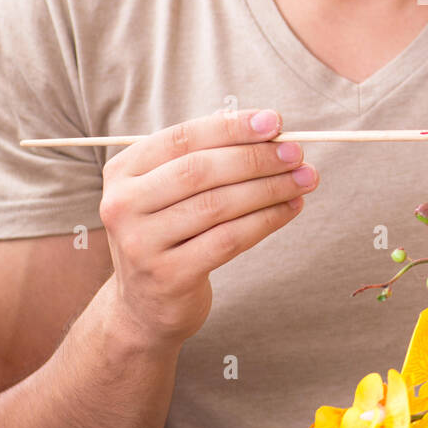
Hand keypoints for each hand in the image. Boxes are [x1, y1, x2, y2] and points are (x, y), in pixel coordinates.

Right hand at [98, 109, 317, 347]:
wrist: (146, 305)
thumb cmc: (170, 233)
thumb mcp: (171, 191)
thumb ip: (207, 157)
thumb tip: (266, 128)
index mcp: (123, 171)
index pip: (182, 138)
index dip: (231, 128)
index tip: (275, 122)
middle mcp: (122, 205)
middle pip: (200, 171)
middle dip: (256, 158)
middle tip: (297, 152)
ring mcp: (141, 243)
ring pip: (218, 205)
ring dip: (269, 188)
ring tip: (304, 179)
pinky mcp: (168, 276)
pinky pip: (228, 240)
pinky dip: (266, 220)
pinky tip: (291, 208)